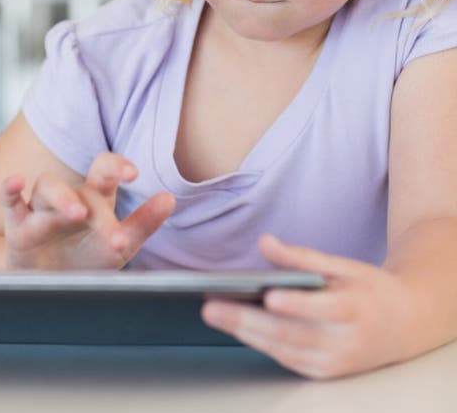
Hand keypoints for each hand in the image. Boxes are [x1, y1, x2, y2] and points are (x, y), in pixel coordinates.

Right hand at [0, 152, 175, 269]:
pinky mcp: (17, 227)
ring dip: (61, 196)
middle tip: (112, 207)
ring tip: (76, 212)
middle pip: (79, 182)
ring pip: (46, 187)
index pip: (105, 171)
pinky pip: (9, 201)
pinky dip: (9, 189)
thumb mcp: (119, 245)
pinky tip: (14, 181)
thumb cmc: (86, 259)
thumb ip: (143, 223)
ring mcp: (41, 211)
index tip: (134, 174)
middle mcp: (69, 199)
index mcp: (95, 199)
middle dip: (93, 194)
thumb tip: (169, 199)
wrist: (49, 287)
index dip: (117, 166)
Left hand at [200, 234, 413, 379]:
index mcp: (355, 309)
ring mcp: (334, 363)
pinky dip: (259, 343)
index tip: (268, 295)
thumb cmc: (370, 290)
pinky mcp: (323, 374)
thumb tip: (265, 243)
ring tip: (215, 313)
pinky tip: (236, 326)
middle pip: (290, 334)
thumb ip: (302, 256)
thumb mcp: (344, 265)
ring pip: (282, 349)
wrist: (403, 325)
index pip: (322, 309)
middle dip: (247, 320)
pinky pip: (285, 358)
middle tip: (212, 306)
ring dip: (245, 333)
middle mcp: (345, 343)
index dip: (295, 305)